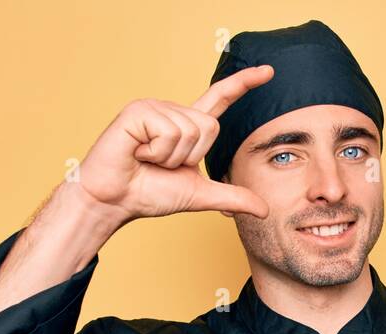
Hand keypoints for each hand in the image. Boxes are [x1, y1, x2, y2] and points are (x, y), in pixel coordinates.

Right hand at [75, 65, 273, 223]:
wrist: (116, 201)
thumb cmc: (150, 194)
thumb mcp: (200, 195)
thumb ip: (232, 197)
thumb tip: (264, 209)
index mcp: (187, 126)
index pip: (221, 99)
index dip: (244, 84)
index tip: (268, 71)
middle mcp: (172, 111)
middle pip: (210, 127)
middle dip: (191, 156)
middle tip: (161, 163)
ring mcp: (154, 107)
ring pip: (190, 130)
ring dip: (171, 157)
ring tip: (147, 158)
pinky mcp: (138, 110)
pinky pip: (169, 133)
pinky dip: (157, 152)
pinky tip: (137, 152)